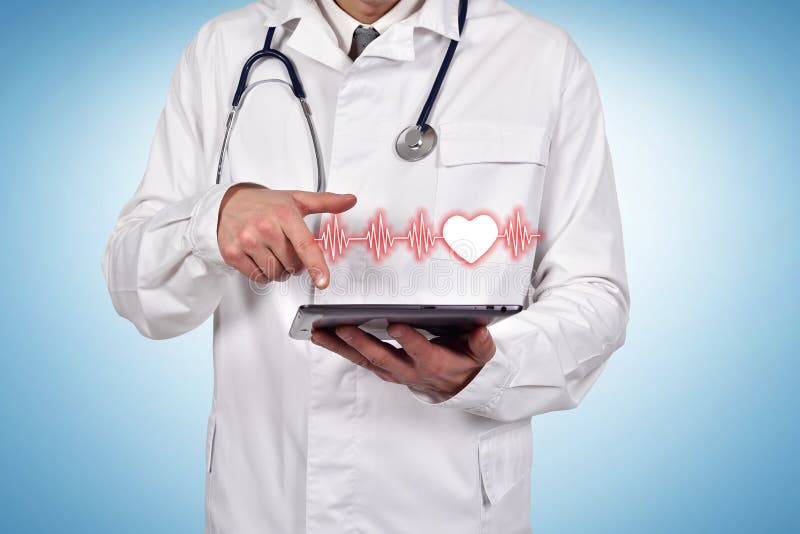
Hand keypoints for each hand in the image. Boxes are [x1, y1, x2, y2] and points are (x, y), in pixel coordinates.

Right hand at [217, 184, 355, 286]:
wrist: (228, 203)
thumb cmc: (265, 204)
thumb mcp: (296, 199)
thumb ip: (325, 202)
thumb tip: (350, 200)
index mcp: (284, 214)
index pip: (304, 244)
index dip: (315, 265)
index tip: (323, 281)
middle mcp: (265, 227)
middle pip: (292, 264)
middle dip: (294, 263)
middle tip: (287, 250)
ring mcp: (247, 240)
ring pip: (275, 273)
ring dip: (279, 270)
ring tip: (273, 253)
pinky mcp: (232, 252)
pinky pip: (258, 277)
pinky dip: (263, 273)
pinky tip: (260, 258)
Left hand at [311, 324, 495, 397]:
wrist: (454, 386)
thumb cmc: (463, 362)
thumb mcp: (480, 354)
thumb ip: (481, 343)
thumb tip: (481, 331)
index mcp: (432, 363)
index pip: (420, 351)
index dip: (409, 340)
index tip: (396, 325)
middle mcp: (408, 369)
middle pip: (383, 357)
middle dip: (362, 343)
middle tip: (344, 327)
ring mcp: (391, 371)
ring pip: (364, 360)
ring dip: (341, 347)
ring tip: (320, 332)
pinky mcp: (381, 369)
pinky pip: (357, 360)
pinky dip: (340, 349)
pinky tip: (323, 336)